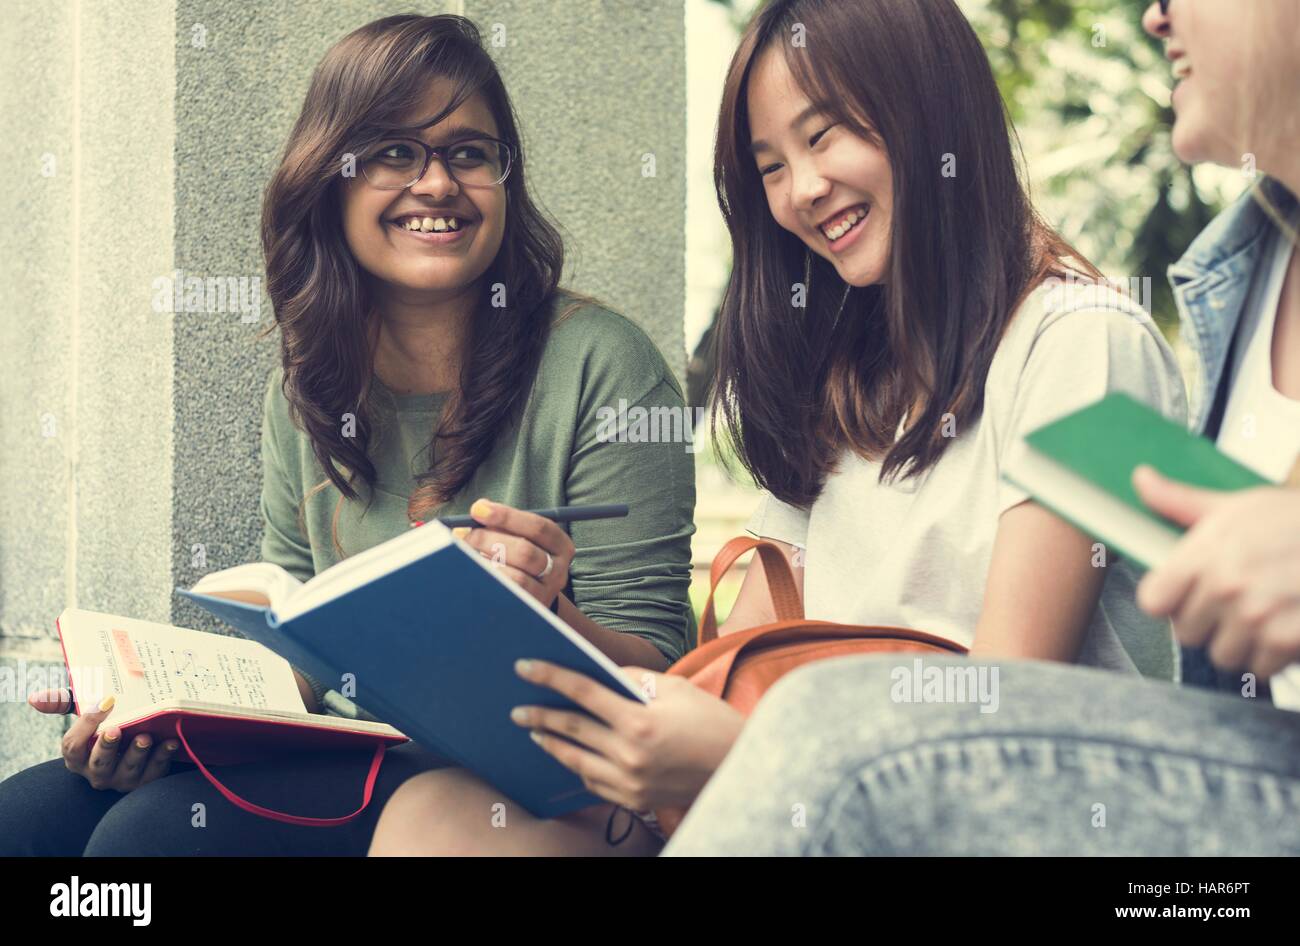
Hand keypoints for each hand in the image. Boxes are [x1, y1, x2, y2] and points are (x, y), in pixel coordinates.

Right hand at [29, 690, 178, 791]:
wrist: (136, 743)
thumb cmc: (105, 725)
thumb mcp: (85, 714)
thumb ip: (63, 703)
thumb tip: (34, 698)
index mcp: (78, 757)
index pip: (73, 747)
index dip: (85, 726)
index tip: (103, 704)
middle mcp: (97, 773)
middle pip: (99, 763)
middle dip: (107, 747)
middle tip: (116, 729)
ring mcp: (121, 780)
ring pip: (128, 770)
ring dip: (137, 753)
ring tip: (145, 737)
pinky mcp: (145, 782)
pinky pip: (154, 773)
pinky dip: (163, 758)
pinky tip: (171, 742)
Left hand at [453, 498, 573, 608]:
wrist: (526, 596)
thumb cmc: (515, 556)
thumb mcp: (516, 536)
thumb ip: (501, 522)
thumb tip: (479, 509)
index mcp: (560, 545)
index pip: (538, 527)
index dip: (507, 516)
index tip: (478, 509)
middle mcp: (558, 571)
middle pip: (525, 553)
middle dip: (489, 540)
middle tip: (463, 535)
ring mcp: (545, 595)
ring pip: (515, 578)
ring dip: (484, 564)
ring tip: (463, 555)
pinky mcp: (528, 612)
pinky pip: (505, 597)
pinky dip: (485, 582)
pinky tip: (470, 573)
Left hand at [509, 659, 744, 810]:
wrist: (738, 767)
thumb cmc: (710, 720)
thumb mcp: (675, 688)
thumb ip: (633, 681)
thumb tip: (600, 675)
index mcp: (639, 720)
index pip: (583, 692)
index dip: (551, 676)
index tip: (525, 666)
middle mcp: (630, 754)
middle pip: (572, 728)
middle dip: (540, 714)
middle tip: (516, 708)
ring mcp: (630, 781)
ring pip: (576, 760)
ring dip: (552, 743)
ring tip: (534, 730)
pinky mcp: (634, 799)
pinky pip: (594, 782)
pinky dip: (577, 766)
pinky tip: (568, 754)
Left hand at [1133, 466, 1299, 677]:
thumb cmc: (1295, 521)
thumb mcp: (1236, 505)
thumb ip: (1180, 501)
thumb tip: (1141, 480)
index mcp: (1205, 555)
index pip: (1153, 602)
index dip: (1168, 600)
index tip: (1183, 595)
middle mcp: (1226, 589)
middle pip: (1187, 633)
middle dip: (1207, 621)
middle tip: (1232, 602)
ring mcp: (1257, 618)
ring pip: (1222, 655)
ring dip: (1239, 642)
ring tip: (1260, 615)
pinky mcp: (1287, 642)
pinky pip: (1259, 669)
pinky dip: (1271, 656)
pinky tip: (1284, 628)